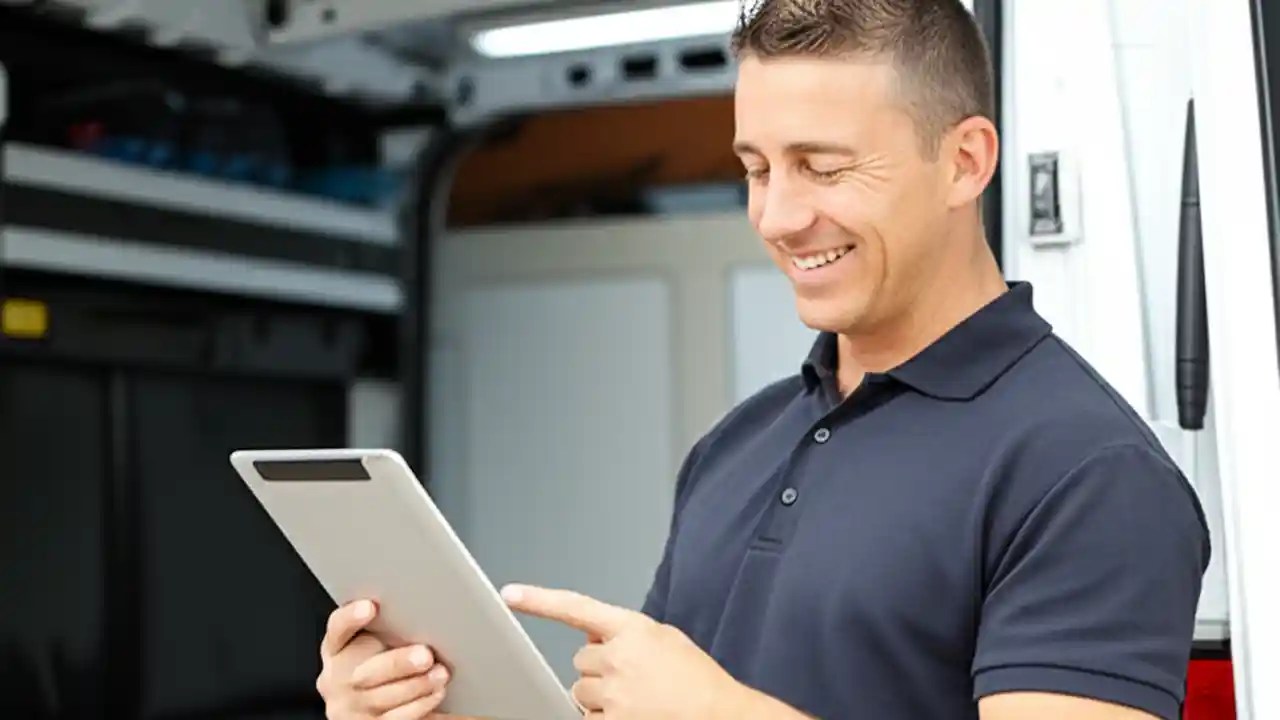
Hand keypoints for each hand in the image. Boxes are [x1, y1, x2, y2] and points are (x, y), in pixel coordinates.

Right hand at [315, 599, 452, 719]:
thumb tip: (419, 609)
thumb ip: (388, 628)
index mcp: (337, 651)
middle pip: (362, 672)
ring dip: (416, 685)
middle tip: (425, 655)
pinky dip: (420, 705)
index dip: (350, 618)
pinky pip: (394, 719)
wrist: (376, 706)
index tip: (370, 606)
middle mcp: (337, 680)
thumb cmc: (384, 665)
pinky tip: (436, 693)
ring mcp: (350, 708)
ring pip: (381, 699)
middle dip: (397, 663)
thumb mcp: (377, 644)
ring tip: (440, 674)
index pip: (336, 631)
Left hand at [501, 584, 758, 719]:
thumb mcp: (665, 639)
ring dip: (600, 698)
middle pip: (580, 660)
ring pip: (580, 692)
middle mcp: (618, 657)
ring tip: (637, 700)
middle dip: (600, 670)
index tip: (509, 594)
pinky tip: (634, 713)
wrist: (720, 715)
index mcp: (632, 629)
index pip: (576, 608)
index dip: (539, 600)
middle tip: (633, 680)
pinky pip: (587, 719)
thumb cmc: (697, 681)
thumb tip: (595, 637)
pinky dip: (606, 719)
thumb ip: (627, 633)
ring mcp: (613, 693)